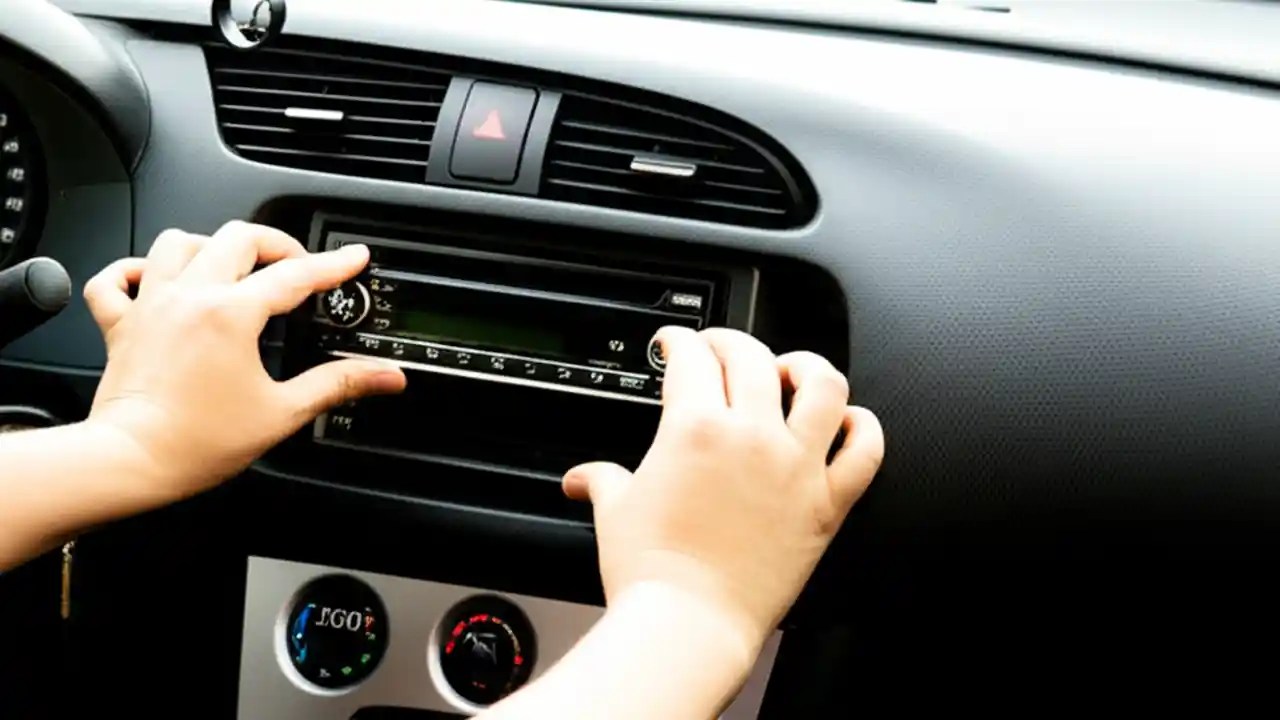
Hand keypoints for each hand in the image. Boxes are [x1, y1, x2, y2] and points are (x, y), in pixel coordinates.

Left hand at [82, 221, 405, 501]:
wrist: (129, 462)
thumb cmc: (195, 442)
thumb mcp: (282, 413)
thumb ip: (337, 385)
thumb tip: (384, 376)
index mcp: (231, 313)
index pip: (296, 275)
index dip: (334, 264)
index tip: (353, 258)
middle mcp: (190, 297)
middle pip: (238, 237)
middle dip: (277, 244)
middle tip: (299, 265)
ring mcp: (151, 306)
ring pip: (178, 243)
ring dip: (212, 246)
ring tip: (234, 265)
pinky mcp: (122, 325)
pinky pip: (116, 279)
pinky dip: (134, 271)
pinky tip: (154, 279)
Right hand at [563, 327, 882, 656]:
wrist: (689, 625)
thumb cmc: (652, 573)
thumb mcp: (616, 510)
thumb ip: (603, 480)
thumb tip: (583, 478)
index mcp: (695, 427)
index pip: (692, 356)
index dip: (680, 340)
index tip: (677, 343)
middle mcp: (751, 436)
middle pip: (753, 356)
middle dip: (732, 341)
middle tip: (720, 351)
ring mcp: (795, 467)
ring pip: (823, 386)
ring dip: (807, 367)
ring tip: (792, 371)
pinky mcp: (826, 504)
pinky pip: (864, 451)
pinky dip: (862, 428)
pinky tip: (848, 422)